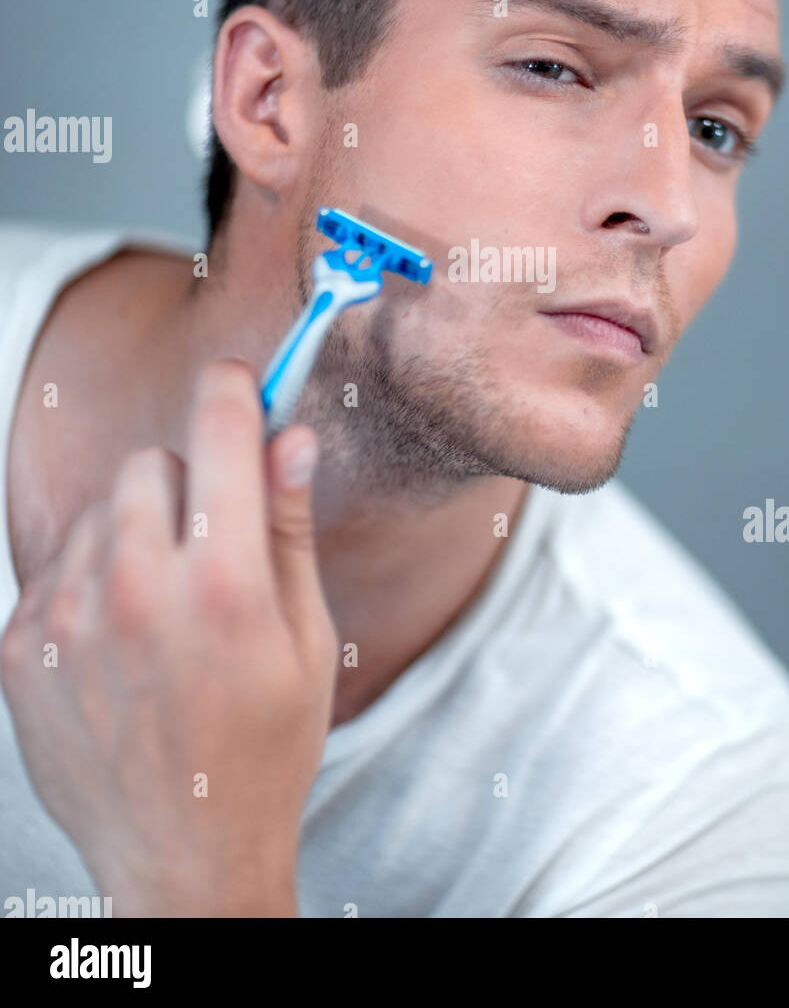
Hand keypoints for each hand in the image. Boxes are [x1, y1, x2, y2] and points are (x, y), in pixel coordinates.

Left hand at [0, 359, 336, 916]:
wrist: (182, 856)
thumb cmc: (262, 747)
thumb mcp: (307, 638)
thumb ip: (289, 526)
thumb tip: (291, 436)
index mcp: (224, 583)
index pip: (220, 426)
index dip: (237, 389)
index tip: (242, 384)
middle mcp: (137, 588)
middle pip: (150, 460)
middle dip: (187, 481)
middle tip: (210, 544)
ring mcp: (69, 617)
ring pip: (100, 510)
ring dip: (135, 530)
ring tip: (164, 605)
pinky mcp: (22, 645)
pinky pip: (57, 563)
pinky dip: (90, 578)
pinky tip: (120, 638)